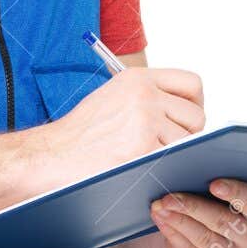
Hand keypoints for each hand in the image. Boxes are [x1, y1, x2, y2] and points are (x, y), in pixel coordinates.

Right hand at [39, 66, 204, 187]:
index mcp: (138, 79)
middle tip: (164, 145)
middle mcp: (144, 95)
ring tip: (145, 158)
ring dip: (172, 154)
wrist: (50, 155)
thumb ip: (147, 97)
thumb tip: (182, 114)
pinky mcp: (143, 148)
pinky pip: (172, 160)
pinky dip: (162, 168)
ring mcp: (145, 121)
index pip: (191, 84)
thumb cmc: (78, 134)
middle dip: (186, 134)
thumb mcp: (113, 97)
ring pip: (187, 142)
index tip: (185, 119)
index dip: (194, 105)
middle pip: (196, 116)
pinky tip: (143, 169)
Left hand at [147, 178, 246, 247]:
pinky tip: (162, 223)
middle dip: (191, 206)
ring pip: (205, 238)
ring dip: (178, 221)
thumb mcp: (226, 195)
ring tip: (158, 206)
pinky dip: (174, 236)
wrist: (213, 245)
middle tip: (167, 196)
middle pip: (224, 222)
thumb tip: (189, 164)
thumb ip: (218, 182)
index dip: (235, 192)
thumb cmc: (220, 207)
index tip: (212, 184)